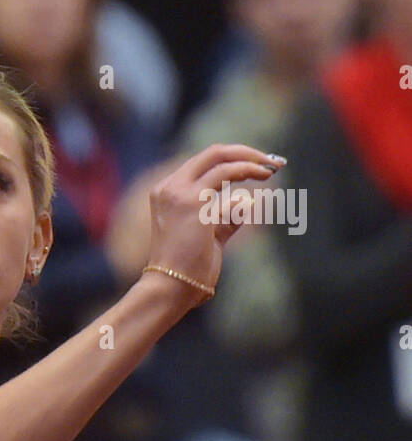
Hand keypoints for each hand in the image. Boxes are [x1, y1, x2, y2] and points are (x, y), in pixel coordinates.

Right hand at [145, 144, 285, 307]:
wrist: (169, 288)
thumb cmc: (187, 269)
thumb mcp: (209, 237)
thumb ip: (224, 218)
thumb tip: (246, 202)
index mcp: (167, 191)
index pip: (203, 163)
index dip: (234, 159)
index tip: (259, 165)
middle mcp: (170, 186)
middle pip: (212, 153)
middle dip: (246, 152)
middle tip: (271, 161)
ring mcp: (179, 192)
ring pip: (220, 159)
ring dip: (251, 161)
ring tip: (273, 169)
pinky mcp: (193, 203)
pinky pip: (226, 178)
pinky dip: (247, 173)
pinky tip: (262, 178)